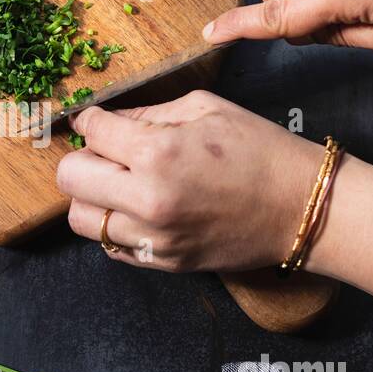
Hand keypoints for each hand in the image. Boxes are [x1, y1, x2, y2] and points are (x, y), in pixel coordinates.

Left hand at [57, 91, 322, 272]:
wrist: (302, 208)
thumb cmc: (260, 151)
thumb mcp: (205, 109)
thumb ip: (147, 114)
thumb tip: (107, 120)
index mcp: (157, 154)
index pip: (91, 131)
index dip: (93, 120)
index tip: (101, 121)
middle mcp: (147, 201)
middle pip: (70, 177)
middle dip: (85, 157)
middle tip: (109, 153)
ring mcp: (153, 238)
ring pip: (81, 218)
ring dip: (93, 196)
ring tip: (122, 184)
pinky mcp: (163, 262)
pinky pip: (110, 245)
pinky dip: (115, 225)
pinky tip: (141, 208)